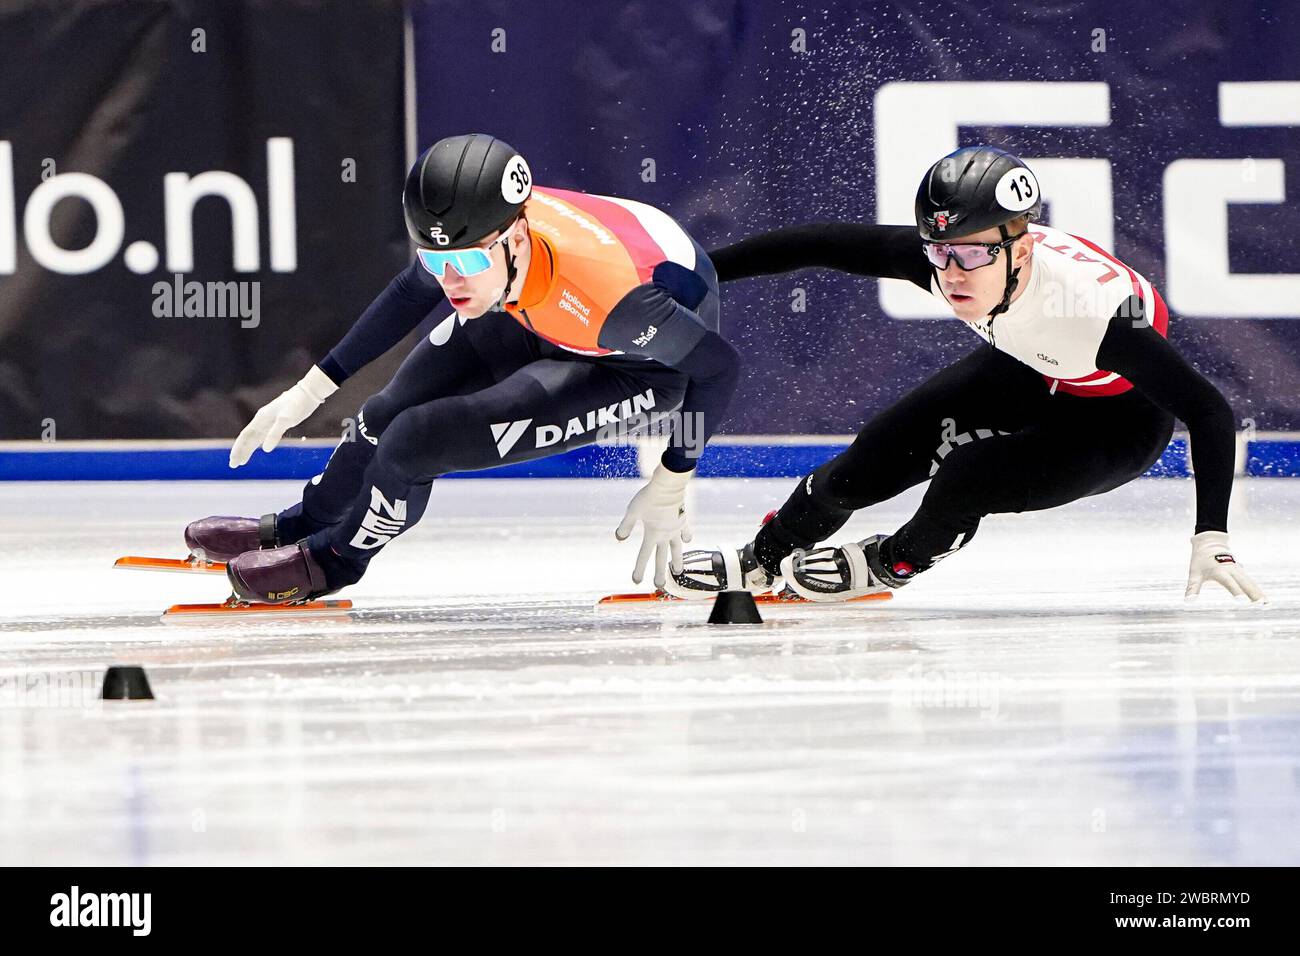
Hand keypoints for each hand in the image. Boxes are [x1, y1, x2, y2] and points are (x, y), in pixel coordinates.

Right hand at [229, 366, 337, 467]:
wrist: (307, 394)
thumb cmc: (297, 405)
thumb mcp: (286, 419)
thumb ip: (275, 433)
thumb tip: (265, 449)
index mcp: (261, 418)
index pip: (245, 436)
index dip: (238, 448)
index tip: (234, 460)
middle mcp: (262, 420)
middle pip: (247, 438)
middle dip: (240, 451)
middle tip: (233, 465)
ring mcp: (269, 421)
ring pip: (255, 438)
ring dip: (248, 449)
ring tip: (242, 461)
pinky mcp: (277, 423)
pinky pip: (263, 436)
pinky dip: (259, 444)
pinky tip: (258, 449)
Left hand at [615, 463, 693, 588]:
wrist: (669, 485)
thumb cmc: (649, 496)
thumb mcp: (633, 511)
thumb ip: (626, 525)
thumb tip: (619, 538)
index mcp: (652, 534)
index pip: (644, 556)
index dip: (639, 569)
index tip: (636, 581)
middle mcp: (666, 535)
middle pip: (662, 558)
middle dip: (660, 573)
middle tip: (658, 586)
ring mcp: (677, 529)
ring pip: (678, 549)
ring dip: (678, 561)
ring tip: (678, 571)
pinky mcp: (683, 520)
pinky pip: (686, 532)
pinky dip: (686, 537)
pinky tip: (687, 541)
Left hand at [1184, 531, 1266, 604]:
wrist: (1210, 544)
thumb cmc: (1200, 561)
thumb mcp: (1194, 574)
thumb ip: (1192, 588)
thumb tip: (1188, 600)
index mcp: (1220, 572)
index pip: (1229, 583)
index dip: (1236, 592)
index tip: (1242, 601)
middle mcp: (1232, 571)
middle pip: (1245, 584)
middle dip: (1254, 594)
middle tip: (1261, 604)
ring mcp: (1238, 571)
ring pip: (1251, 583)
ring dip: (1259, 593)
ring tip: (1267, 604)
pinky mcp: (1241, 572)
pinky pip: (1251, 582)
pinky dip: (1257, 590)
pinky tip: (1263, 599)